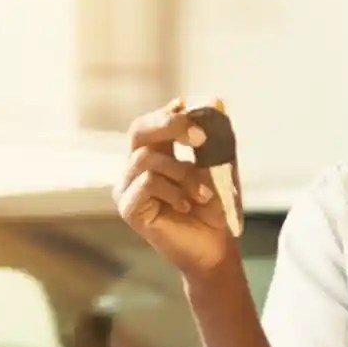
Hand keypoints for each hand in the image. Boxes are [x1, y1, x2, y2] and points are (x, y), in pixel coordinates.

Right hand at [113, 99, 242, 277]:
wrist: (216, 247)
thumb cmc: (216, 207)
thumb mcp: (220, 164)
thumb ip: (216, 134)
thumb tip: (215, 99)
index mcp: (155, 154)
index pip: (151, 122)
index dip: (170, 114)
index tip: (192, 110)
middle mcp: (135, 168)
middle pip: (138, 130)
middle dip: (170, 126)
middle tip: (200, 137)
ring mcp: (127, 188)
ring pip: (147, 158)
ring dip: (183, 172)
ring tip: (203, 194)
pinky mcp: (127, 208)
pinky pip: (147, 184)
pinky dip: (173, 191)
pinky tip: (186, 206)